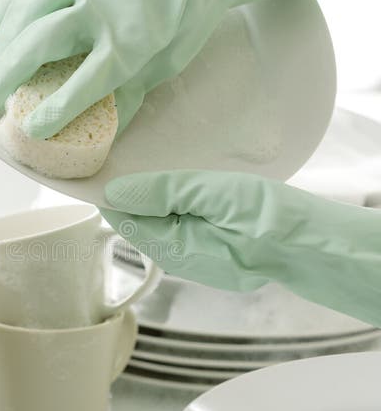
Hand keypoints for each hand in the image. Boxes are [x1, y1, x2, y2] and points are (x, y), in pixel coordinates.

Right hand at [0, 0, 364, 139]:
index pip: (84, 84)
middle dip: (6, 77)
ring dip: (2, 43)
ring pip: (25, 10)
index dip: (55, 111)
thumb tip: (97, 126)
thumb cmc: (186, 12)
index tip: (32, 129)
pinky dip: (7, 6)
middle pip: (39, 45)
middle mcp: (100, 6)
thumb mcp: (166, 62)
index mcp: (131, 42)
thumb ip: (128, 91)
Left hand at [102, 170, 380, 326]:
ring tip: (151, 162)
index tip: (99, 161)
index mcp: (171, 247)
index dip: (107, 190)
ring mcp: (198, 259)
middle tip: (123, 151)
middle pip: (139, 221)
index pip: (121, 217)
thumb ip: (161, 194)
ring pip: (161, 224)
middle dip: (130, 192)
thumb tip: (113, 193)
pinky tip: (186, 186)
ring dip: (154, 198)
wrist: (312, 244)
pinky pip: (183, 227)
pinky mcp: (216, 253)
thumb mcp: (211, 195)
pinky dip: (177, 207)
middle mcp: (178, 258)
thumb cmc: (267, 218)